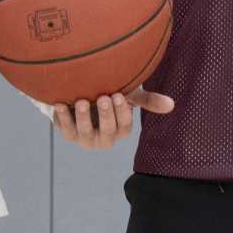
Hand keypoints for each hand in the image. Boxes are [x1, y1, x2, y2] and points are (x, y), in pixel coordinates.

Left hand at [50, 87, 173, 149]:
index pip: (124, 126)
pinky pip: (65, 129)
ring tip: (82, 101)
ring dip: (83, 118)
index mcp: (120, 130)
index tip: (120, 95)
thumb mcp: (128, 95)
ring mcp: (85, 138)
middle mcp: (104, 138)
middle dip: (106, 115)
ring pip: (84, 133)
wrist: (81, 93)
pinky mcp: (68, 133)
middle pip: (107, 131)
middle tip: (104, 97)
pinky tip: (60, 104)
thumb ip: (146, 101)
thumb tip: (172, 104)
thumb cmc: (109, 94)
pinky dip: (62, 117)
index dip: (122, 113)